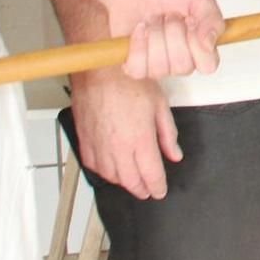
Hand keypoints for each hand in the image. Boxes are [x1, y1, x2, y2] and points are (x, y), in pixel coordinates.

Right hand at [70, 70, 180, 198]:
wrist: (100, 69)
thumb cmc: (129, 80)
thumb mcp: (159, 104)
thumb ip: (168, 134)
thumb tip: (175, 154)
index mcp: (140, 140)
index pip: (151, 175)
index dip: (157, 186)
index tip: (160, 190)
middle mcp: (118, 148)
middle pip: (131, 181)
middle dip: (141, 189)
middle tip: (148, 190)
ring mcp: (99, 146)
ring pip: (111, 177)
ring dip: (123, 182)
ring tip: (132, 180)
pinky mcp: (84, 139)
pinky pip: (93, 165)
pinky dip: (103, 172)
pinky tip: (110, 169)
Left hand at [100, 0, 223, 81]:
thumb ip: (211, 19)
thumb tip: (210, 45)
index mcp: (200, 43)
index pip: (208, 65)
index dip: (198, 46)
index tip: (191, 22)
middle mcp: (181, 56)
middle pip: (183, 66)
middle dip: (173, 33)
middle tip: (169, 16)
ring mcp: (158, 63)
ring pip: (160, 68)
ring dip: (155, 37)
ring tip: (153, 20)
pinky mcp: (136, 64)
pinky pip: (139, 68)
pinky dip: (138, 44)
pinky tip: (140, 29)